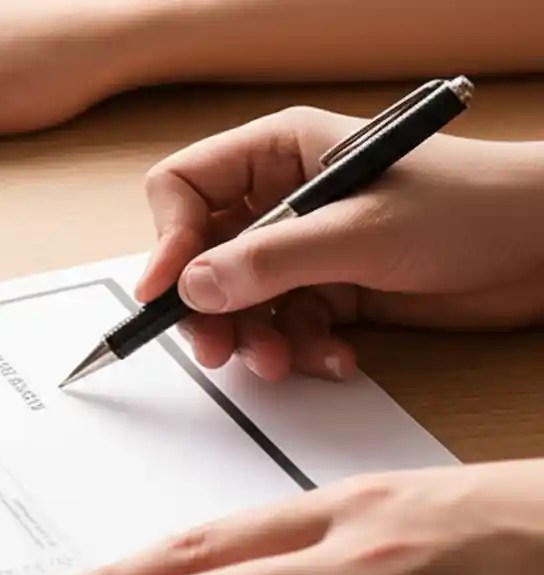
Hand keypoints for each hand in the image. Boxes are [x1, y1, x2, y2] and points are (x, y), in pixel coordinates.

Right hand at [136, 107, 543, 382]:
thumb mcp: (362, 233)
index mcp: (280, 153)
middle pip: (203, 254)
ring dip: (255, 338)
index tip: (165, 292)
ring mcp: (305, 247)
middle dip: (209, 306)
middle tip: (217, 348)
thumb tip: (192, 286)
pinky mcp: (330, 290)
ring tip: (284, 360)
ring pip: (240, 300)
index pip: (185, 188)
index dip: (166, 240)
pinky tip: (335, 357)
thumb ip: (271, 260)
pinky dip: (299, 349)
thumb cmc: (471, 208)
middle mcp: (283, 198)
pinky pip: (283, 326)